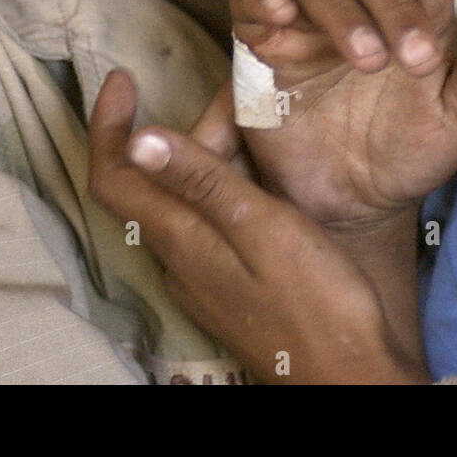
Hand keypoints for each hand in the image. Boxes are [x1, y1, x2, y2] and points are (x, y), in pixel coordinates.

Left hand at [88, 68, 429, 383]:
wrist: (349, 378)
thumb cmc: (317, 301)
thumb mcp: (263, 228)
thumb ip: (204, 182)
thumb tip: (140, 137)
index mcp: (180, 240)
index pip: (113, 176)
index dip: (106, 124)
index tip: (122, 79)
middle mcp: (179, 259)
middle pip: (155, 181)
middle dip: (186, 130)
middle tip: (238, 97)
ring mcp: (203, 276)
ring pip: (185, 199)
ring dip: (208, 153)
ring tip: (257, 121)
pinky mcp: (230, 285)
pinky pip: (210, 220)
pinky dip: (225, 182)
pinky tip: (264, 172)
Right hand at [232, 0, 456, 225]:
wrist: (351, 204)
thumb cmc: (408, 153)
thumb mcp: (456, 125)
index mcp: (413, 6)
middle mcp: (360, 2)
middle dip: (396, 5)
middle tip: (415, 58)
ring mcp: (308, 19)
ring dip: (342, 12)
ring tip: (368, 59)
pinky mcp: (263, 43)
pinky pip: (250, 1)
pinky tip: (282, 17)